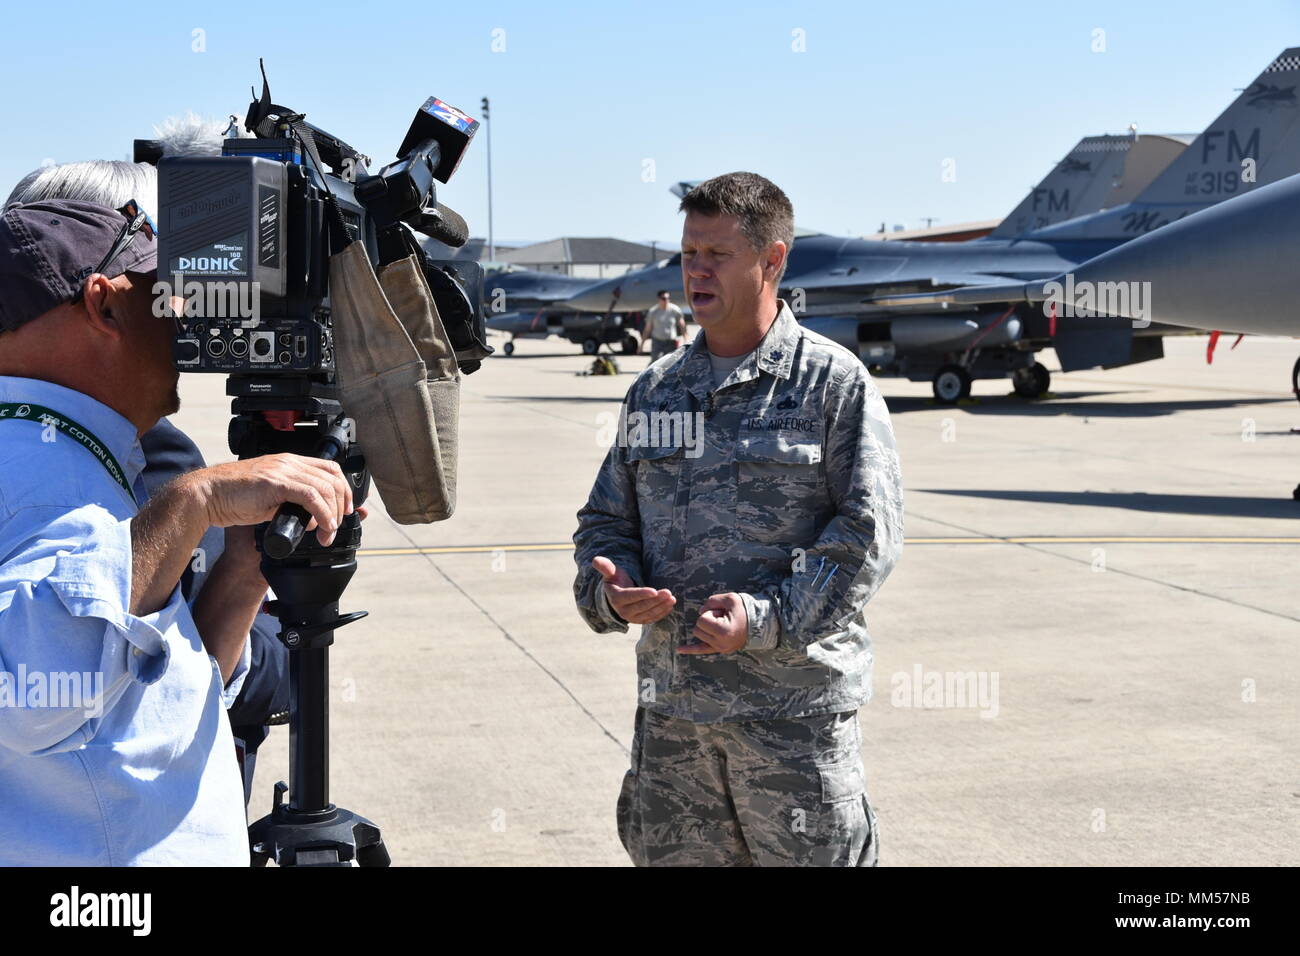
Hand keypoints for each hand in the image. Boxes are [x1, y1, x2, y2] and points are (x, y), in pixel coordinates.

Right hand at [184, 454, 354, 546]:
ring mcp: (282, 471)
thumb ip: (289, 500)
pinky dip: (322, 514)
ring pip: (325, 488)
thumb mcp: (269, 495)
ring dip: (332, 515)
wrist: (207, 495)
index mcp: (289, 462)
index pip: (329, 469)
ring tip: (326, 533)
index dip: (343, 490)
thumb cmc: (233, 497)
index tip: (346, 510)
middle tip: (335, 526)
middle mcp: (289, 462)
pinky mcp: (275, 483)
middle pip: (333, 479)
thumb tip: (311, 517)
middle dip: (341, 506)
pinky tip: (320, 527)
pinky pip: (311, 496)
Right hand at [592, 556, 675, 623]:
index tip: (655, 590)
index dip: (642, 594)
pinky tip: (669, 606)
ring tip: (672, 598)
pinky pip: (652, 618)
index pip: (631, 596)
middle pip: (642, 606)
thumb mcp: (611, 573)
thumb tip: (595, 559)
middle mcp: (623, 611)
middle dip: (656, 600)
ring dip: (661, 607)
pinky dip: (661, 613)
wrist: (618, 596)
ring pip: (648, 613)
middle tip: (668, 592)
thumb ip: (605, 567)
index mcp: (616, 598)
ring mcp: (632, 618)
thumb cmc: (616, 580)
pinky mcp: (640, 621)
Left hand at [679, 592, 747, 654]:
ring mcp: (720, 648)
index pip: (702, 620)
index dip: (709, 613)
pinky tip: (679, 649)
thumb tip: (700, 611)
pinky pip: (701, 650)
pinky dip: (690, 649)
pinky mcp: (719, 650)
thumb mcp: (729, 599)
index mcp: (723, 632)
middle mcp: (720, 643)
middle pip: (697, 628)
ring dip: (706, 627)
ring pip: (698, 635)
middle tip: (722, 617)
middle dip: (707, 620)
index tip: (722, 613)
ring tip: (721, 623)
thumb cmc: (744, 610)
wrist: (758, 624)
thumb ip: (711, 601)